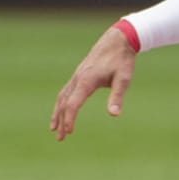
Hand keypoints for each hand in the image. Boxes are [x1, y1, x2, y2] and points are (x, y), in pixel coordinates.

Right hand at [51, 25, 136, 140]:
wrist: (117, 41)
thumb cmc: (122, 61)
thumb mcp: (124, 79)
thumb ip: (117, 97)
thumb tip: (113, 114)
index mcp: (86, 81)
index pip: (73, 104)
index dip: (70, 119)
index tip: (69, 132)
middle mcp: (77, 79)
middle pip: (64, 103)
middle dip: (61, 121)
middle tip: (60, 138)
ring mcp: (76, 76)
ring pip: (62, 97)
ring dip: (58, 113)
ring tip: (54, 129)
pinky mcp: (79, 75)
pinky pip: (65, 92)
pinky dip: (61, 103)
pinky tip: (62, 110)